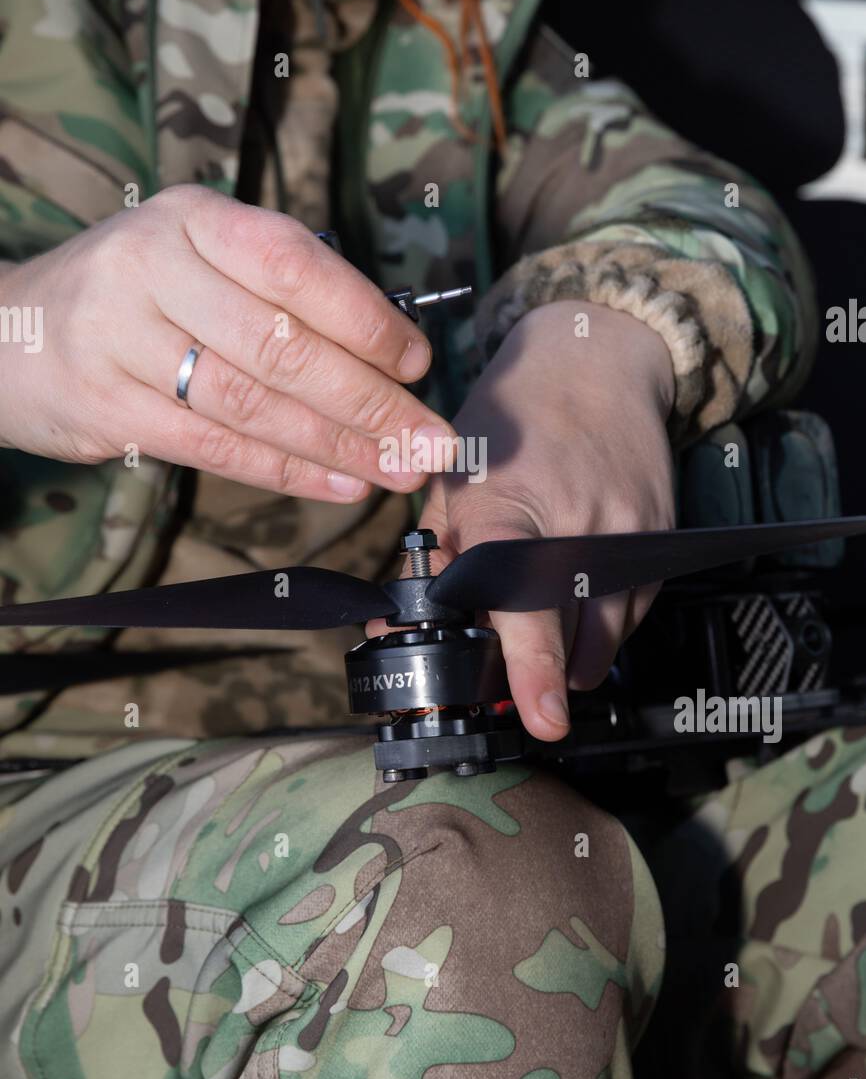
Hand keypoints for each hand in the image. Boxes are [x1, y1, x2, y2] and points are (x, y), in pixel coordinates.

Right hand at [0, 186, 455, 500]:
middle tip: (433, 442)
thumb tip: (392, 352)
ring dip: (338, 446)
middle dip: (372, 402)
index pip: (297, 266)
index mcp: (193, 218)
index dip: (367, 320)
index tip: (418, 364)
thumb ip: (277, 288)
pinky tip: (340, 484)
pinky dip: (286, 470)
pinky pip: (214, 447)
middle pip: (282, 345)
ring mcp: (120, 338)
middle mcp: (153, 267)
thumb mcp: (196, 256)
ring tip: (398, 471)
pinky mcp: (105, 406)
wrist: (8, 329)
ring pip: (252, 403)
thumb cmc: (135, 294)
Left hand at [370, 298, 675, 740]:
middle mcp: (577, 522)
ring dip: (573, 658)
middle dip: (545, 679)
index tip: (541, 714)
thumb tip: (398, 629)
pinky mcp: (659, 537)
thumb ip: (433, 560)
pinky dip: (604, 625)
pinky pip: (634, 613)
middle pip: (572, 635)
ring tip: (542, 634)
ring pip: (609, 637)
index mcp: (509, 507)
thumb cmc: (510, 423)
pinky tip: (576, 600)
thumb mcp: (454, 482)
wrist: (592, 365)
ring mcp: (627, 531)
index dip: (531, 662)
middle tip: (518, 690)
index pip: (521, 599)